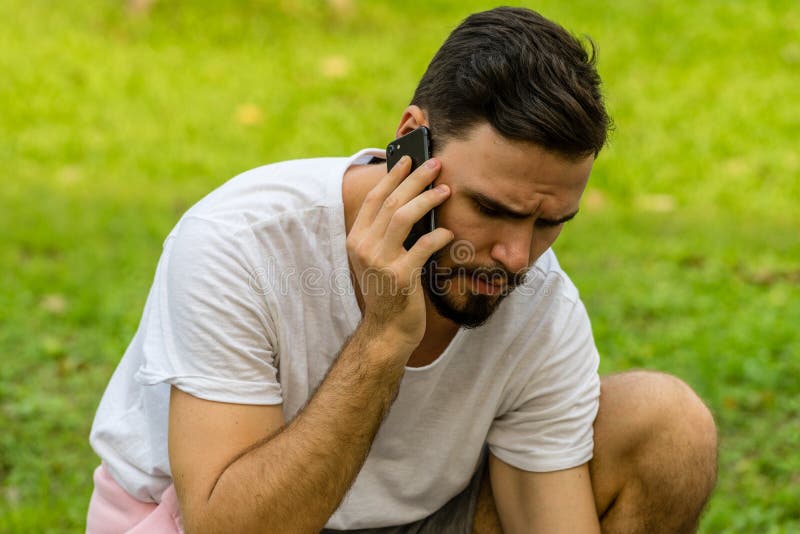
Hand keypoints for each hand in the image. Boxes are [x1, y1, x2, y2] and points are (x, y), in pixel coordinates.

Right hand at [346, 156, 453, 348]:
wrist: (388, 330)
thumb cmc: (390, 291)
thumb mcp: (380, 258)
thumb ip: (386, 233)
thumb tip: (411, 198)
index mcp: (356, 239)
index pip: (374, 199)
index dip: (392, 176)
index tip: (408, 159)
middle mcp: (363, 247)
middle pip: (390, 202)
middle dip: (414, 179)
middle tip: (436, 166)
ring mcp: (380, 262)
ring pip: (403, 217)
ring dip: (427, 199)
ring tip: (446, 190)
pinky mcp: (400, 277)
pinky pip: (422, 246)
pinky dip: (438, 236)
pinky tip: (449, 233)